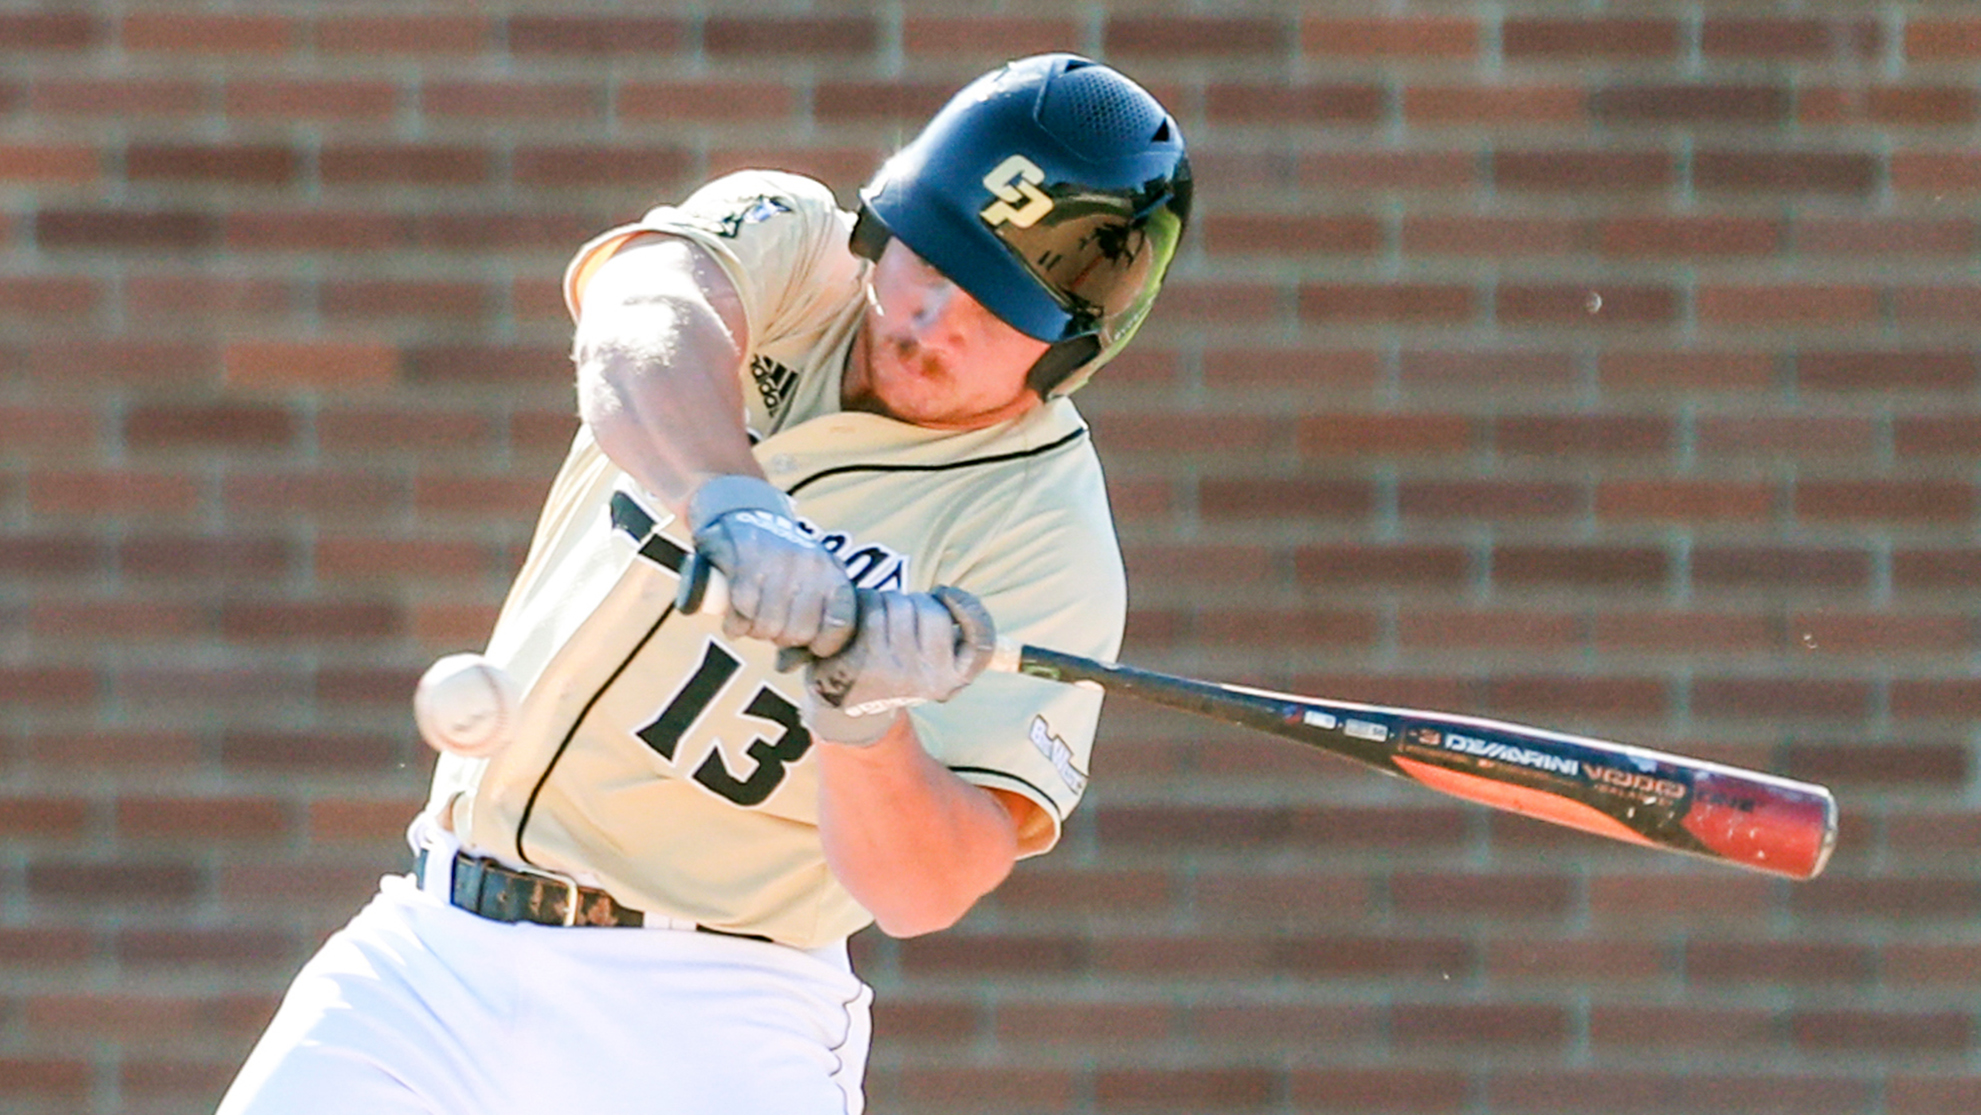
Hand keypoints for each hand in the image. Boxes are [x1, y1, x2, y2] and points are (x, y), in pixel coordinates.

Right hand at [682, 475, 856, 657]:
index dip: (819, 645)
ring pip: (767, 624)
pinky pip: (742, 607)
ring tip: (750, 621)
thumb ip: (809, 627)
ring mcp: (779, 559)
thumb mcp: (807, 587)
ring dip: (753, 631)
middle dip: (778, 638)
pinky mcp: (745, 556)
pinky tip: (735, 617)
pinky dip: (735, 621)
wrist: (746, 514)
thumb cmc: (780, 567)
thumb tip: (787, 666)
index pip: (838, 625)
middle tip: (768, 628)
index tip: (802, 643)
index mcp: (833, 574)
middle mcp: (811, 564)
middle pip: (797, 632)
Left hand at [803, 587, 995, 745]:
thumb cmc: (891, 669)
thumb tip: (966, 609)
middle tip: (899, 615)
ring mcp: (895, 672)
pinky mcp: (862, 662)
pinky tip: (857, 617)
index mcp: (951, 680)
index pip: (981, 643)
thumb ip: (952, 640)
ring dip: (886, 599)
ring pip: (899, 604)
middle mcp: (928, 680)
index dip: (970, 609)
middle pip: (933, 612)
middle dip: (915, 601)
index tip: (947, 594)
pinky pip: (871, 609)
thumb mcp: (929, 664)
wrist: (841, 699)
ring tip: (876, 617)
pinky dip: (864, 602)